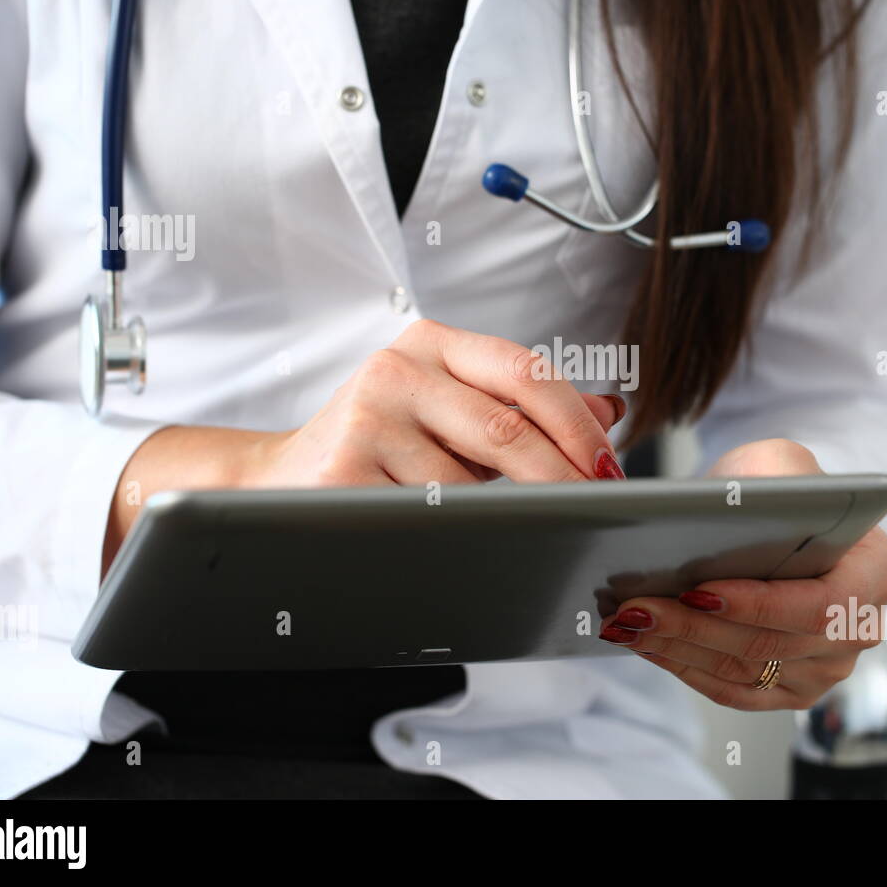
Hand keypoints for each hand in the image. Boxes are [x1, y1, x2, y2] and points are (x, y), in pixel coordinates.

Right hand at [103, 319, 625, 572]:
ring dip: (502, 517)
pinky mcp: (343, 470)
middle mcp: (397, 369)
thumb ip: (523, 409)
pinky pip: (427, 516)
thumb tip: (609, 410)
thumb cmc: (378, 446)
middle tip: (596, 510)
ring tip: (509, 529)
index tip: (608, 465)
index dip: (576, 422)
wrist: (277, 482)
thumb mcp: (451, 412)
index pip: (525, 371)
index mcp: (432, 344)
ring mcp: (366, 416)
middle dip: (562, 478)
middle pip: (507, 427)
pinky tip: (457, 542)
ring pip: (470, 484)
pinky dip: (456, 536)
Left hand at [595, 438, 886, 710]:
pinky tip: (645, 643)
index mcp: (876, 572)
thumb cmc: (782, 489)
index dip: (759, 603)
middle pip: (772, 644)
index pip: (821, 604)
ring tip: (627, 623)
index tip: (698, 588)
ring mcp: (827, 668)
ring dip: (677, 648)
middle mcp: (861, 629)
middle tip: (636, 607)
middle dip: (695, 627)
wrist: (780, 519)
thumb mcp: (781, 464)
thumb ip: (770, 481)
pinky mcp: (789, 689)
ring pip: (744, 671)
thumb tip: (728, 511)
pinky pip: (732, 690)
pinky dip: (683, 667)